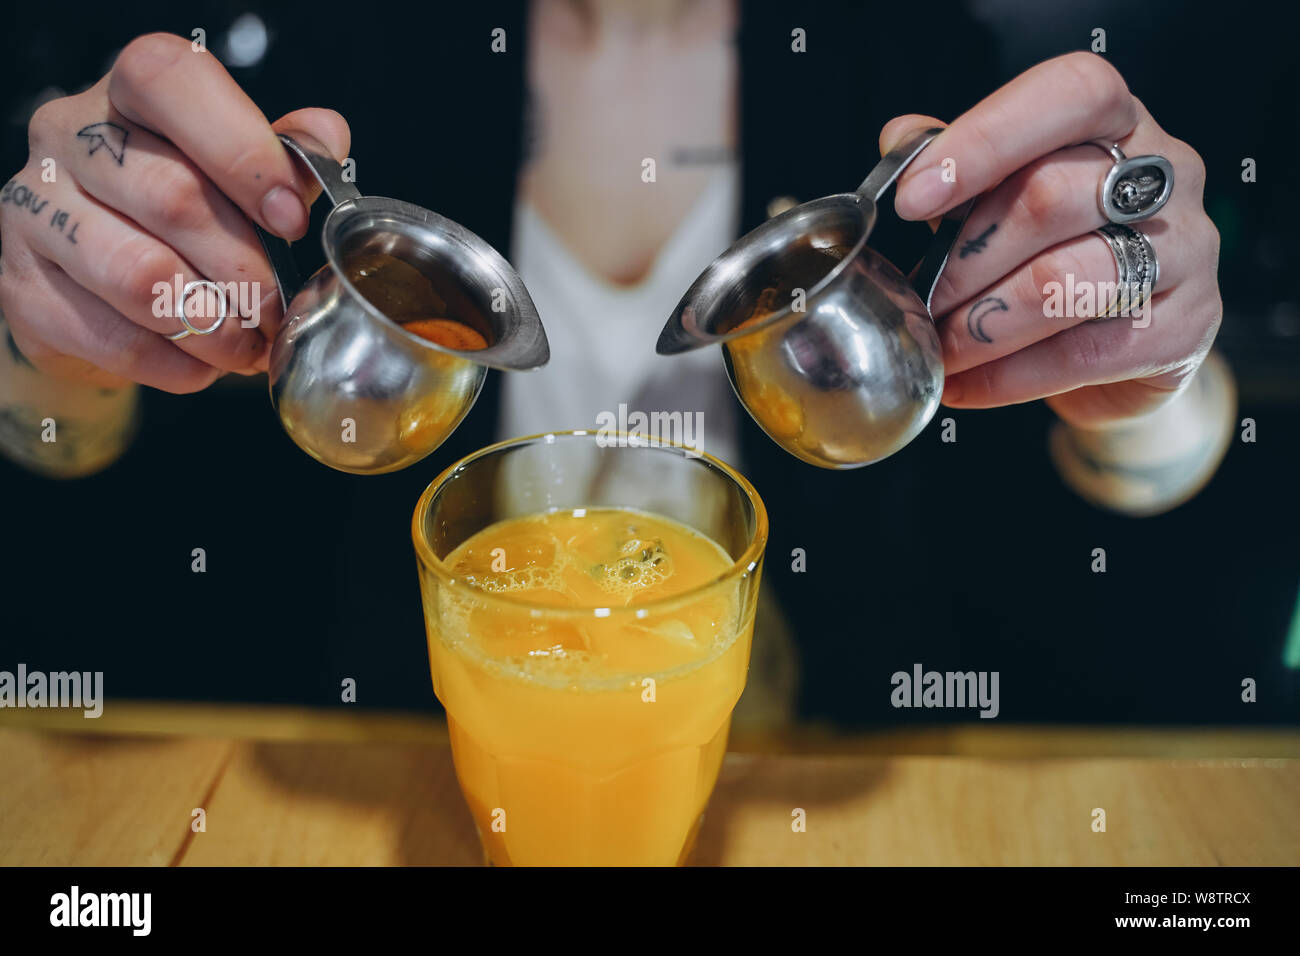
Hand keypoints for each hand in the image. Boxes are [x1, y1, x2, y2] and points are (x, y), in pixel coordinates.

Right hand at [0, 33, 349, 391]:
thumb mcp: (237, 172)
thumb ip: (286, 154)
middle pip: (169, 196)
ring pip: (138, 275)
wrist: (93, 279)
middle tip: (279, 307)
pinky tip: (205, 364)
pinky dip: (176, 362)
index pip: (171, 81)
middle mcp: (67, 136)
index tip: (293, 218)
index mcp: (128, 92)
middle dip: (245, 268)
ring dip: (213, 324)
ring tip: (248, 343)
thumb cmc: (175, 212)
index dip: (242, 151)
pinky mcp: (23, 287)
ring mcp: (33, 210)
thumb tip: (326, 137)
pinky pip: (113, 337)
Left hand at [880, 52, 1220, 427]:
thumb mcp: (1003, 199)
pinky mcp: (1187, 326)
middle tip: (913, 301)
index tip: (912, 198)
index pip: (1072, 94)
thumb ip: (958, 165)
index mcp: (1118, 121)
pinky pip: (1084, 353)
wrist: (1122, 353)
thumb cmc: (1052, 253)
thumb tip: (900, 138)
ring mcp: (1188, 249)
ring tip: (934, 347)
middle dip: (962, 261)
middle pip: (1051, 198)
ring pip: (1064, 280)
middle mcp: (1168, 172)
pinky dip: (1007, 375)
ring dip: (979, 323)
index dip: (986, 140)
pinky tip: (964, 385)